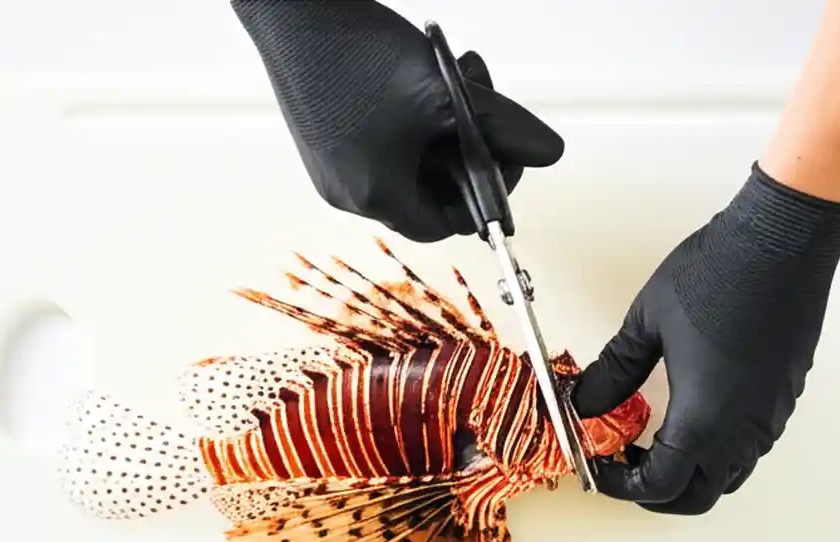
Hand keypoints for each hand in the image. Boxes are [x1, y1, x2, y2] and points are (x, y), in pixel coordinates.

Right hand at [231, 0, 562, 241]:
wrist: (291, 7)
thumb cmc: (356, 52)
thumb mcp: (445, 94)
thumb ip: (504, 127)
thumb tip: (548, 152)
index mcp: (374, 195)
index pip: (446, 223)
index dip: (482, 195)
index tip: (500, 153)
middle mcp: (346, 189)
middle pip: (432, 189)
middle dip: (467, 145)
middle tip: (482, 102)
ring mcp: (331, 163)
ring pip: (412, 159)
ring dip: (445, 123)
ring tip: (457, 74)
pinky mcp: (324, 136)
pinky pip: (384, 141)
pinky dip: (414, 116)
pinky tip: (424, 76)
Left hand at [571, 164, 839, 514]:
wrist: (780, 244)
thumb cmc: (718, 275)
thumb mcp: (646, 324)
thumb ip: (613, 372)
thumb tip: (586, 401)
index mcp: (703, 420)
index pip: (658, 486)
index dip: (621, 486)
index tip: (599, 469)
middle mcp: (742, 430)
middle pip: (696, 496)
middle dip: (656, 493)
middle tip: (625, 466)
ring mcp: (768, 417)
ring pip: (728, 475)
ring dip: (689, 472)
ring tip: (655, 441)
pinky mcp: (782, 398)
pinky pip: (749, 447)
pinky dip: (716, 451)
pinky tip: (692, 415)